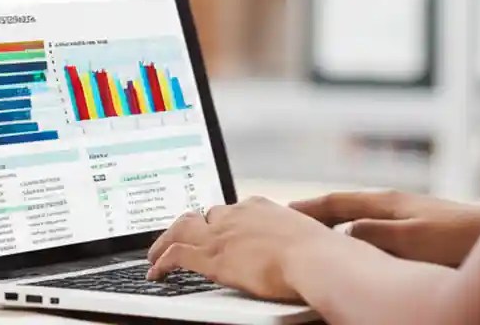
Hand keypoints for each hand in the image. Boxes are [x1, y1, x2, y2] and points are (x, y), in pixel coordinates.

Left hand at [146, 197, 343, 301]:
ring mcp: (223, 234)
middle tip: (180, 238)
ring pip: (181, 229)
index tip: (216, 230)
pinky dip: (161, 262)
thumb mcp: (311, 239)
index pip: (231, 210)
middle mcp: (238, 214)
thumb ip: (300, 240)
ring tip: (155, 254)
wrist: (317, 260)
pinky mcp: (212, 256)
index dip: (219, 222)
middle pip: (203, 215)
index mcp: (261, 207)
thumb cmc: (324, 255)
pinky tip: (156, 272)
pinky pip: (176, 254)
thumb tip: (312, 249)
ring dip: (165, 241)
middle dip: (189, 227)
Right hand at [290, 190, 479, 266]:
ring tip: (312, 236)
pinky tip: (355, 251)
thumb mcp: (413, 238)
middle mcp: (391, 206)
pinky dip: (353, 238)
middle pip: (342, 208)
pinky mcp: (417, 232)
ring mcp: (404, 217)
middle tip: (285, 222)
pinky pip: (372, 233)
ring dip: (333, 226)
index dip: (306, 209)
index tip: (279, 213)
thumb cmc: (460, 238)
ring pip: (356, 220)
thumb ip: (375, 234)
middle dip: (314, 215)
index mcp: (386, 202)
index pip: (335, 202)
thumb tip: (341, 234)